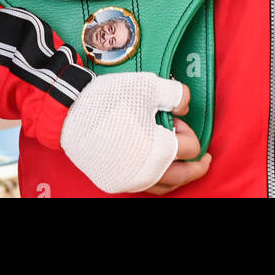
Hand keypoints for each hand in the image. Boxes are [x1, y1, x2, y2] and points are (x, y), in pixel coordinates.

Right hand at [59, 73, 207, 193]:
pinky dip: (155, 181)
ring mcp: (129, 180)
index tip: (174, 117)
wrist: (70, 112)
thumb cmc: (111, 98)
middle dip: (197, 166)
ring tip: (184, 169)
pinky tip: (154, 170)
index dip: (186, 129)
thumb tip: (187, 105)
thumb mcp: (150, 86)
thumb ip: (177, 94)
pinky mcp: (113, 182)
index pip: (190, 148)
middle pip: (183, 176)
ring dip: (177, 178)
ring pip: (163, 187)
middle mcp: (147, 172)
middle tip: (205, 160)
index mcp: (161, 151)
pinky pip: (142, 188)